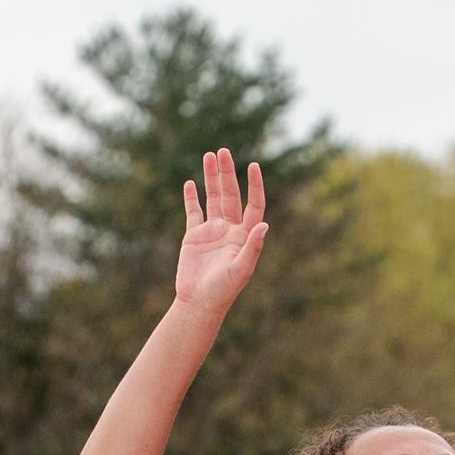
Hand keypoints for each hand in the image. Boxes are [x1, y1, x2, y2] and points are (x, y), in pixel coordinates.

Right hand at [175, 147, 267, 318]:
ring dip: (211, 178)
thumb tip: (264, 225)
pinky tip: (191, 183)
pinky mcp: (193, 236)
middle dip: (226, 173)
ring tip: (209, 155)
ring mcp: (211, 232)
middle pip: (230, 195)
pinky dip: (192, 198)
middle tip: (223, 151)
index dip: (254, 186)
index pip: (253, 205)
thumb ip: (252, 247)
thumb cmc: (223, 290)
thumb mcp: (241, 270)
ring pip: (212, 198)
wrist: (199, 303)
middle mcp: (229, 230)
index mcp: (244, 236)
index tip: (253, 166)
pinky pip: (193, 212)